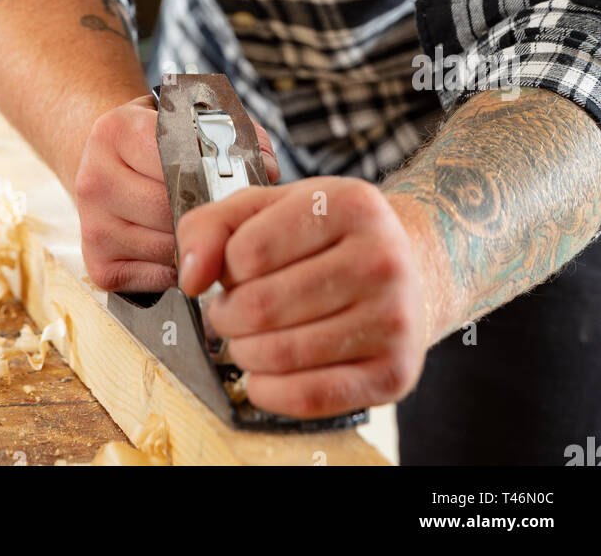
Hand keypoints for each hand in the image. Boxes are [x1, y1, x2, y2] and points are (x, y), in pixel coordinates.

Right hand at [75, 95, 280, 292]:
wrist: (110, 163)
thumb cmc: (160, 143)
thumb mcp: (189, 120)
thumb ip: (234, 134)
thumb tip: (267, 170)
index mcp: (115, 131)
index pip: (174, 158)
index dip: (211, 172)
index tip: (232, 179)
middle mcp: (94, 178)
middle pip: (169, 208)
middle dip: (205, 211)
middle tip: (226, 210)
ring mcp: (92, 225)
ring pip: (166, 247)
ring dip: (195, 243)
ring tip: (204, 226)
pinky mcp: (97, 265)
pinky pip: (157, 278)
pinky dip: (180, 269)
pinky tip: (182, 247)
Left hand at [176, 177, 429, 418]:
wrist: (410, 269)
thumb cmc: (327, 236)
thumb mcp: (270, 207)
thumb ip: (213, 226)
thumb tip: (190, 277)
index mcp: (349, 205)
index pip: (249, 250)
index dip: (225, 268)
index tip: (235, 270)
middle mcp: (381, 258)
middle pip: (261, 306)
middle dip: (228, 314)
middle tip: (232, 310)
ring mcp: (393, 319)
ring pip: (280, 354)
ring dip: (244, 351)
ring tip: (249, 336)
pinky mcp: (394, 373)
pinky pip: (308, 397)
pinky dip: (268, 390)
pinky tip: (265, 373)